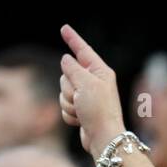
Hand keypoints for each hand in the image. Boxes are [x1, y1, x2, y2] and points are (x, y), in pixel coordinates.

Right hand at [59, 24, 126, 156]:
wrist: (103, 138)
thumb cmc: (99, 110)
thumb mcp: (86, 83)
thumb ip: (73, 68)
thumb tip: (66, 59)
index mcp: (100, 72)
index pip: (83, 51)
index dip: (73, 39)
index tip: (64, 28)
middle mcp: (94, 83)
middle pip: (66, 74)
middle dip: (68, 87)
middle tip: (80, 98)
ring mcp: (87, 97)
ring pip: (63, 91)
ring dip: (68, 102)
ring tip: (82, 111)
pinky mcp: (81, 111)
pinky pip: (64, 106)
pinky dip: (69, 114)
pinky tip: (80, 121)